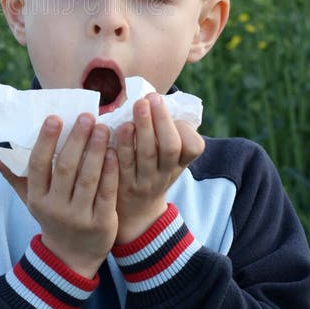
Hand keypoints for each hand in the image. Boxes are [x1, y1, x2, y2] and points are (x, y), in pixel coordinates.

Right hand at [0, 113, 118, 277]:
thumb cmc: (51, 216)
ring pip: (87, 178)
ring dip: (95, 151)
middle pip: (65, 168)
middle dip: (76, 140)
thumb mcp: (31, 198)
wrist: (71, 258)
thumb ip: (14, 173)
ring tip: (102, 128)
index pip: (39, 165)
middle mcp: (55, 208)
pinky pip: (106, 193)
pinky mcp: (101, 223)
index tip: (54, 118)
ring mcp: (79, 217)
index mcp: (37, 198)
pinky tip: (114, 152)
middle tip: (87, 116)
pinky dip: (110, 171)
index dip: (46, 141)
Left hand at [114, 93, 204, 244]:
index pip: (193, 147)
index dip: (183, 128)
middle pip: (169, 147)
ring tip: (137, 106)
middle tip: (151, 98)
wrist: (136, 212)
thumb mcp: (167, 156)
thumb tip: (151, 96)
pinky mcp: (124, 185)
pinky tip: (116, 128)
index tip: (166, 104)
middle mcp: (165, 172)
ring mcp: (145, 181)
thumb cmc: (150, 169)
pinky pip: (124, 165)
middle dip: (161, 120)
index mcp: (180, 162)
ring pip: (146, 154)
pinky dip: (122, 145)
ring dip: (142, 128)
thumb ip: (164, 130)